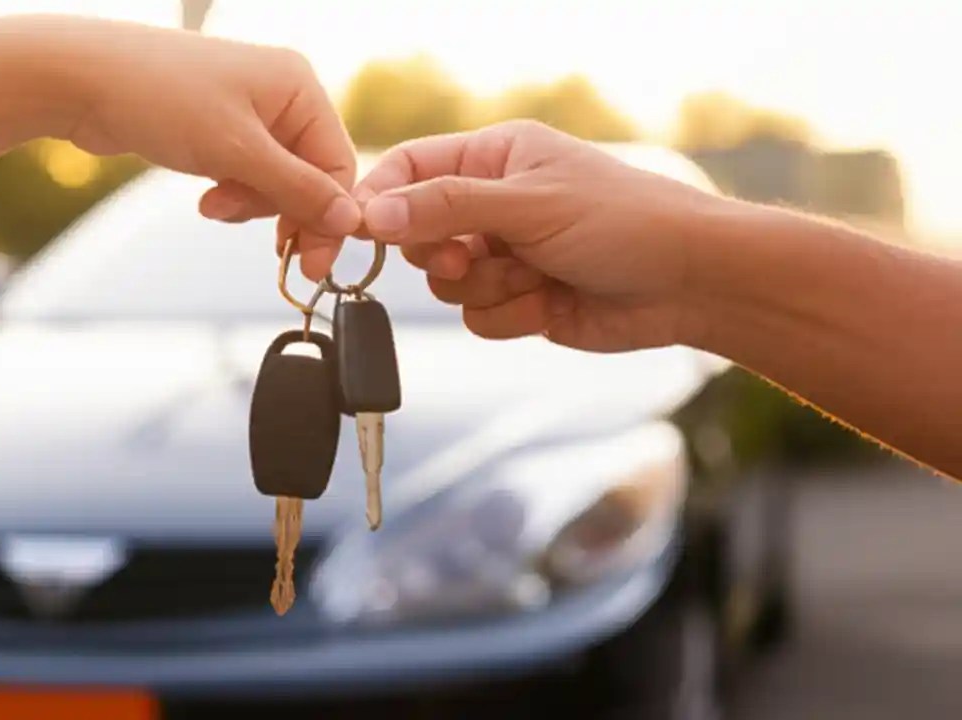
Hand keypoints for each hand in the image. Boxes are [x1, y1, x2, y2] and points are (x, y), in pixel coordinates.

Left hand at [44, 18, 358, 279]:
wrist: (80, 80)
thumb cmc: (158, 98)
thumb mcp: (237, 152)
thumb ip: (297, 190)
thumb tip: (350, 221)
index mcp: (298, 85)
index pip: (337, 165)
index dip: (327, 219)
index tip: (311, 264)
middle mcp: (279, 95)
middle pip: (308, 176)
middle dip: (278, 209)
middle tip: (260, 240)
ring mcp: (248, 112)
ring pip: (274, 182)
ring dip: (248, 205)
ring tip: (213, 205)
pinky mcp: (218, 129)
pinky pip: (245, 176)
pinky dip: (230, 194)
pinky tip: (206, 198)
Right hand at [353, 120, 719, 351]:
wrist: (688, 284)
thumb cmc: (624, 222)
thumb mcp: (528, 203)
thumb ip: (447, 206)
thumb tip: (372, 213)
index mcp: (494, 157)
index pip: (409, 168)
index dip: (380, 199)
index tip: (362, 232)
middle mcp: (493, 202)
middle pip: (417, 233)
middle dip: (444, 252)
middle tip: (474, 253)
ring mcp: (505, 253)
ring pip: (445, 283)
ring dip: (487, 287)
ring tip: (536, 275)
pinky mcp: (519, 299)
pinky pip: (476, 316)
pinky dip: (509, 314)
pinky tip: (551, 302)